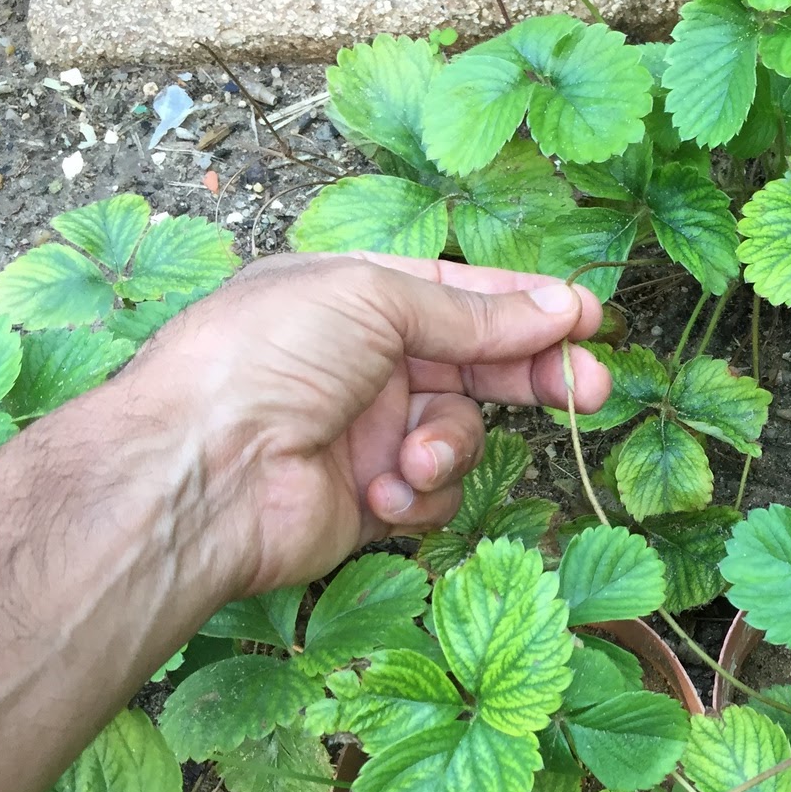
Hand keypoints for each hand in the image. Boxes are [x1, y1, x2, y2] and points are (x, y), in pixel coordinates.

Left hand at [130, 252, 610, 593]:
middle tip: (589, 389)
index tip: (587, 317)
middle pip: (474, 363)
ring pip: (457, 431)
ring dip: (448, 444)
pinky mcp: (370, 497)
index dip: (524, 305)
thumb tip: (556, 307)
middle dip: (531, 375)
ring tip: (413, 457)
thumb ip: (470, 313)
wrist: (201, 473)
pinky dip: (418, 492)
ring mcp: (366, 431)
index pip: (458, 294)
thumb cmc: (269, 359)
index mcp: (353, 296)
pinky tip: (382, 493)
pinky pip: (432, 490)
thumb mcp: (374, 300)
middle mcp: (362, 361)